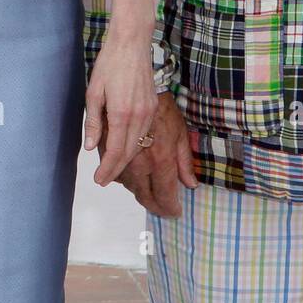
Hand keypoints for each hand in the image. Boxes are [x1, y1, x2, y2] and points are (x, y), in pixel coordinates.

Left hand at [84, 32, 157, 186]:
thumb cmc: (109, 63)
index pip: (115, 151)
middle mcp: (139, 116)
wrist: (132, 43)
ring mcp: (148, 112)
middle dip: (116, 169)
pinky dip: (135, 145)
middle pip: (129, 152)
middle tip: (104, 179)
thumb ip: (93, 121)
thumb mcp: (93, 91)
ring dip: (126, 160)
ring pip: (138, 145)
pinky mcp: (152, 107)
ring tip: (113, 168)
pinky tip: (125, 148)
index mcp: (121, 113)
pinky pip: (144, 133)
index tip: (98, 180)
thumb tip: (89, 146)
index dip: (107, 169)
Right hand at [102, 92, 196, 216]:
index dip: (169, 208)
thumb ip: (185, 162)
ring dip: (139, 192)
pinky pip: (117, 173)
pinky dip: (126, 179)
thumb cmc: (164, 108)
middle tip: (162, 208)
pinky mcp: (111, 152)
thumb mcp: (181, 133)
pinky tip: (135, 177)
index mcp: (161, 159)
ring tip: (150, 192)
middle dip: (154, 206)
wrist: (138, 89)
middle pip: (144, 196)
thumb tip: (190, 184)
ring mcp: (124, 157)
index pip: (164, 195)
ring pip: (129, 186)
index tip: (174, 213)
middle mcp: (141, 163)